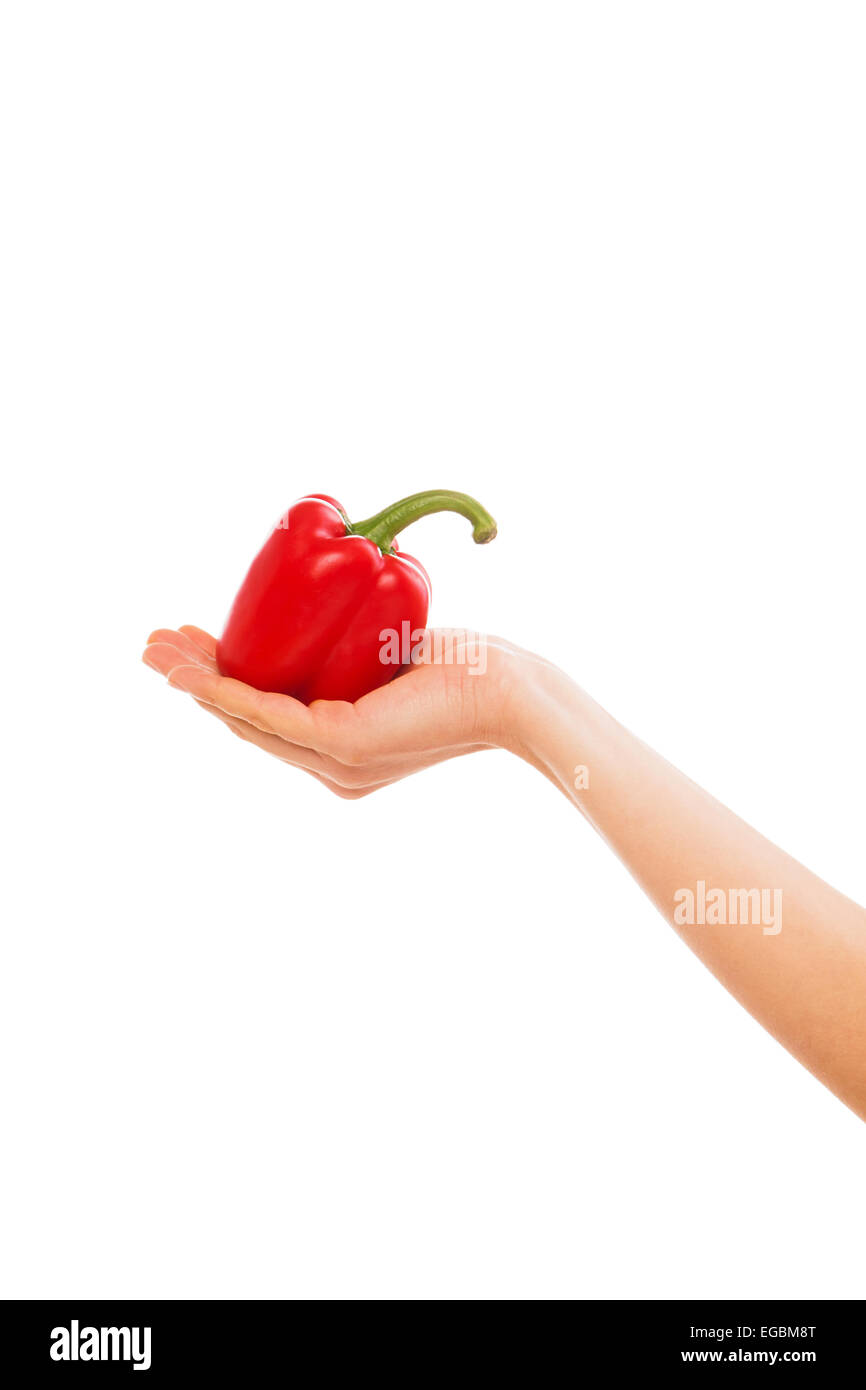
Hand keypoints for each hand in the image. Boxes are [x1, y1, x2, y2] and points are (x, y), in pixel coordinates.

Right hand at [142, 626, 524, 796]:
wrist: (510, 690)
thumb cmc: (466, 669)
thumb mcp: (393, 660)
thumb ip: (358, 656)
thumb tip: (335, 615)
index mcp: (341, 756)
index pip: (266, 720)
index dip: (219, 685)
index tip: (189, 648)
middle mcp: (332, 770)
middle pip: (243, 722)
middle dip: (192, 681)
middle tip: (151, 646)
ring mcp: (336, 763)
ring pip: (246, 720)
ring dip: (196, 683)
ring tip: (155, 650)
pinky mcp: (343, 744)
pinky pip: (270, 715)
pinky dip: (229, 691)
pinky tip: (198, 671)